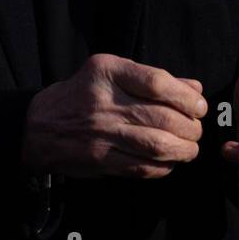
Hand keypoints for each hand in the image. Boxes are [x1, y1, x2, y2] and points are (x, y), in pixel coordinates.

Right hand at [21, 53, 206, 179]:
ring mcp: (101, 133)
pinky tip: (169, 161)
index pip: (157, 82)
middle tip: (197, 130)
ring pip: (156, 146)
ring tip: (190, 148)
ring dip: (182, 150)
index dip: (186, 97)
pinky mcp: (100, 160)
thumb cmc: (84, 94)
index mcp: (108, 71)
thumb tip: (194, 89)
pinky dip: (163, 167)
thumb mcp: (111, 72)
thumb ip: (153, 79)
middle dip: (190, 127)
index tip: (198, 106)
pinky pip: (142, 168)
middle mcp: (104, 101)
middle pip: (162, 117)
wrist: (40, 126)